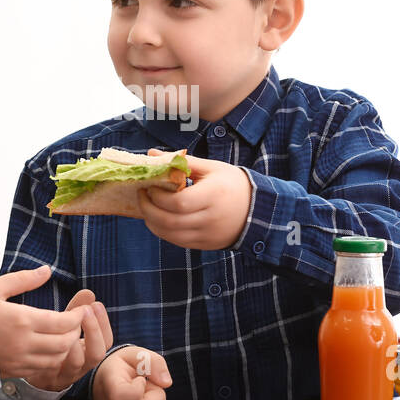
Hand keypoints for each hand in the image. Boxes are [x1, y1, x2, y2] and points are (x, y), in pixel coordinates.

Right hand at [0, 266, 103, 388]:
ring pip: (56, 359)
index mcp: (21, 320)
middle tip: (76, 322)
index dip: (77, 317)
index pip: (63, 323)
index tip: (81, 310)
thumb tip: (47, 270)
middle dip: (75, 332)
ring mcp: (18, 360)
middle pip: (64, 342)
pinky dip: (52, 360)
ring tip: (65, 335)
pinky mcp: (12, 371)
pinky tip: (50, 349)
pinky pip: (42, 369)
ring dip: (66, 348)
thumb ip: (23, 279)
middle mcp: (23, 343)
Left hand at [26, 287, 113, 391]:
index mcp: (89, 353)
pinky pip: (54, 368)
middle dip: (93, 330)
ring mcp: (66, 375)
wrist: (33, 368)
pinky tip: (47, 338)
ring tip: (67, 325)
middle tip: (84, 311)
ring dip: (74, 342)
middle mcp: (82, 366)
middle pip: (97, 354)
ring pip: (77, 362)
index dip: (103, 324)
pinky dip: (53, 353)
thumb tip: (88, 292)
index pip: (107, 341)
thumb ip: (77, 311)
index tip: (95, 304)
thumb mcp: (67, 326)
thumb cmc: (54, 342)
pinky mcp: (48, 379)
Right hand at [91, 346, 170, 399]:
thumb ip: (153, 362)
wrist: (103, 381)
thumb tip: (167, 383)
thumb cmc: (120, 367)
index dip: (138, 387)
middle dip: (155, 394)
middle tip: (146, 384)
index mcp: (108, 384)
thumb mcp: (136, 355)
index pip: (121, 396)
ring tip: (143, 392)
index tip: (138, 378)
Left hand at [136, 147, 252, 249]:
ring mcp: (207, 234)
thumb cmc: (232, 184)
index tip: (150, 186)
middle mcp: (210, 218)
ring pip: (170, 235)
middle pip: (170, 221)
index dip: (158, 197)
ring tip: (147, 207)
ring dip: (152, 222)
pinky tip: (158, 219)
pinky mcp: (205, 245)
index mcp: (213, 195)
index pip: (178, 203)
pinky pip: (177, 241)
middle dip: (148, 209)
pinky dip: (163, 231)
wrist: (257, 210)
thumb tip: (152, 154)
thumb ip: (182, 162)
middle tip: (142, 196)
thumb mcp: (212, 168)